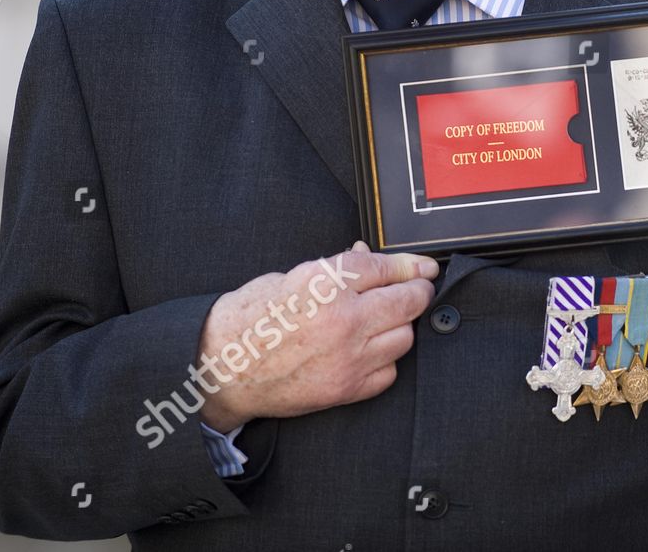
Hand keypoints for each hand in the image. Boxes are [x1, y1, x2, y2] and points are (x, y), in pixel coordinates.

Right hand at [198, 241, 438, 431]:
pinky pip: (389, 371)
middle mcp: (342, 318)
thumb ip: (337, 270)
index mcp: (325, 283)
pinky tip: (369, 351)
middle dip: (417, 292)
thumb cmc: (250, 320)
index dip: (411, 265)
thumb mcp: (290, 276)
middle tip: (416, 290)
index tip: (424, 267)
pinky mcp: (347, 388)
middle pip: (409, 300)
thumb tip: (370, 259)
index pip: (387, 267)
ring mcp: (348, 356)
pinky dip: (385, 360)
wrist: (223, 369)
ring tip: (382, 321)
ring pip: (405, 337)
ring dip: (399, 326)